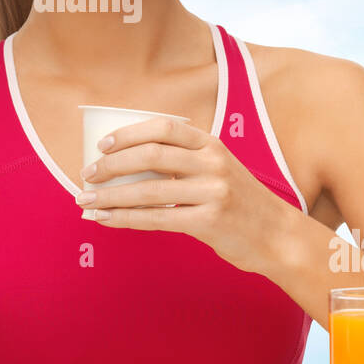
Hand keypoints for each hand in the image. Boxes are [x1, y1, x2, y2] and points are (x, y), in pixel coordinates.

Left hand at [75, 115, 299, 276]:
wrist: (278, 236)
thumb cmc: (239, 203)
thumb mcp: (218, 170)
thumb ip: (183, 163)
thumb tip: (126, 164)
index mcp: (211, 144)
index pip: (163, 128)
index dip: (128, 134)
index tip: (102, 145)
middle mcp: (212, 163)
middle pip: (151, 156)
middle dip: (111, 165)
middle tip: (87, 175)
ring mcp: (212, 193)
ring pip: (148, 191)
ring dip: (110, 196)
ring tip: (85, 202)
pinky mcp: (209, 222)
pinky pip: (156, 219)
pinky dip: (124, 219)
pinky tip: (106, 220)